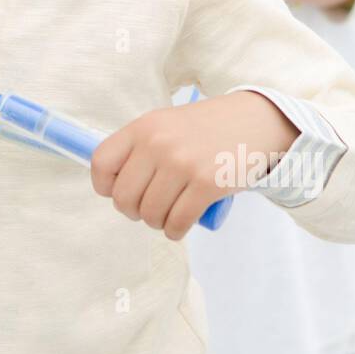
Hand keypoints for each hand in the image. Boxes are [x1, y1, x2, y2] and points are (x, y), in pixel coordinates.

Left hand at [89, 91, 298, 239]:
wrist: (253, 122)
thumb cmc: (205, 129)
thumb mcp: (165, 125)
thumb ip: (139, 148)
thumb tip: (113, 186)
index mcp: (143, 127)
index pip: (101, 163)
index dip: (105, 186)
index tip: (117, 191)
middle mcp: (158, 144)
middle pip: (124, 197)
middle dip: (133, 211)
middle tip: (147, 209)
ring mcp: (182, 164)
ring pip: (150, 214)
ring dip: (156, 223)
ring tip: (166, 216)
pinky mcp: (207, 184)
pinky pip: (177, 222)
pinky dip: (174, 231)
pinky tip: (178, 226)